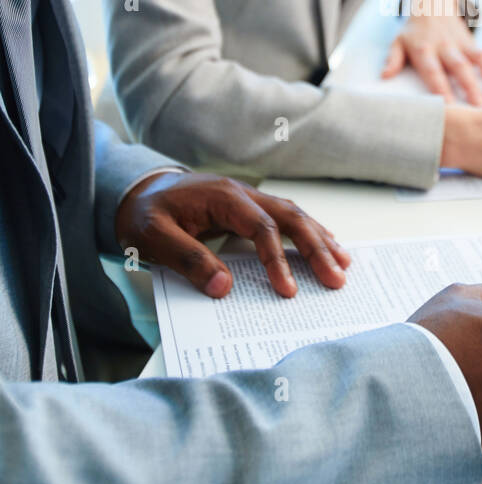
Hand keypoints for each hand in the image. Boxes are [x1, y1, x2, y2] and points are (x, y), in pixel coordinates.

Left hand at [115, 172, 351, 297]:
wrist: (135, 192)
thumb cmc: (144, 214)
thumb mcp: (154, 238)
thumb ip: (188, 260)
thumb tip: (224, 288)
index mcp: (223, 198)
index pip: (262, 228)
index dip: (278, 260)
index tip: (287, 291)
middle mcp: (242, 194)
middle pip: (290, 217)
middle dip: (316, 247)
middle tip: (337, 277)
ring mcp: (247, 199)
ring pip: (294, 215)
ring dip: (319, 238)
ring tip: (343, 262)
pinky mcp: (246, 208)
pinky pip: (284, 217)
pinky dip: (307, 232)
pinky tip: (323, 244)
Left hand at [381, 0, 481, 104]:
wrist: (432, 4)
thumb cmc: (413, 32)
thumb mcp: (398, 42)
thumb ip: (392, 59)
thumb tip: (385, 76)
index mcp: (425, 49)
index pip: (433, 70)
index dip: (440, 86)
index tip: (448, 105)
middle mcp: (446, 46)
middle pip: (459, 66)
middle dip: (469, 85)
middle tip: (478, 106)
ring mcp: (463, 44)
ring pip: (480, 59)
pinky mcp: (475, 44)